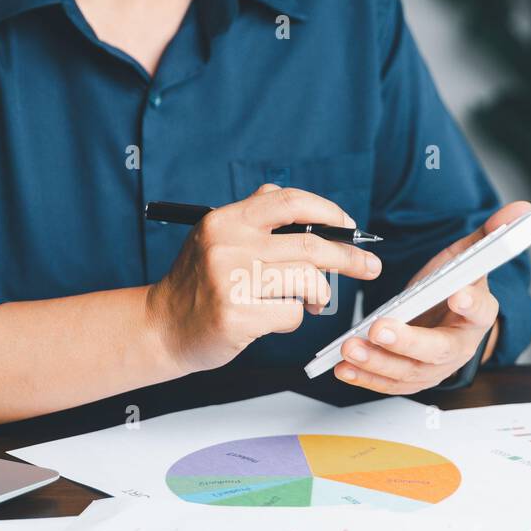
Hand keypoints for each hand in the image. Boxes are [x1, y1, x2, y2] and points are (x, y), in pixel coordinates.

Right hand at [148, 184, 382, 372]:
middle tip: (368, 266)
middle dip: (349, 257)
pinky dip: (295, 317)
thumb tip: (306, 207)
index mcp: (225, 220)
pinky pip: (292, 313)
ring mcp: (231, 281)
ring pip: (307, 281)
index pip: (290, 202)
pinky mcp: (237, 316)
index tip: (350, 226)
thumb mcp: (216, 238)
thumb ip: (254, 216)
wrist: (162, 328)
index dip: (329, 211)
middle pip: (311, 245)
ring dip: (319, 294)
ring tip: (312, 301)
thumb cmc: (198, 285)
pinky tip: (276, 318)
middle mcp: (227, 245)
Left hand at [333, 201, 530, 393]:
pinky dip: (366, 378)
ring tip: (350, 348)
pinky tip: (344, 368)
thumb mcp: (468, 258)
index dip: (472, 304)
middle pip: (437, 349)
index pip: (481, 311)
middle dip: (406, 341)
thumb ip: (489, 235)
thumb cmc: (455, 288)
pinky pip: (389, 383)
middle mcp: (459, 346)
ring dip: (377, 362)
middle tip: (379, 329)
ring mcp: (434, 367)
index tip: (458, 295)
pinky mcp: (411, 379)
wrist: (445, 320)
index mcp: (479, 314)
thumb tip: (519, 209)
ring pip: (408, 372)